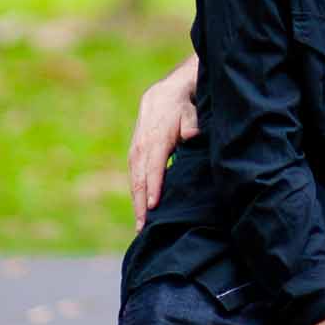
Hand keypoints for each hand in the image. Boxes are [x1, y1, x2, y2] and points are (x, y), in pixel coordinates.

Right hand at [128, 58, 200, 228]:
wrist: (163, 95)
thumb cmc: (181, 108)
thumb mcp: (190, 112)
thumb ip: (190, 125)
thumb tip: (190, 135)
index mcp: (155, 141)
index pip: (154, 169)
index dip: (154, 189)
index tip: (154, 208)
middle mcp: (141, 148)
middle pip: (140, 181)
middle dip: (141, 205)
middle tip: (143, 228)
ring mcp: (135, 152)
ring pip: (135, 182)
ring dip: (136, 204)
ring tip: (140, 226)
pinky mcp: (135, 155)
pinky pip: (134, 178)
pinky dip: (136, 194)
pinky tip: (141, 210)